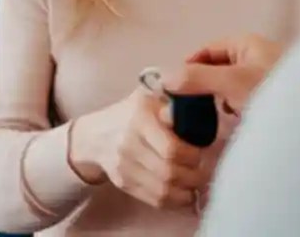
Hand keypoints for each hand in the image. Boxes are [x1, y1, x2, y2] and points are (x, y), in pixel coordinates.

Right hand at [70, 88, 212, 209]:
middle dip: (194, 176)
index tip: (202, 152)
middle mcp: (129, 144)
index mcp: (140, 118)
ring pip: (163, 190)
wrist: (94, 136)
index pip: (171, 148)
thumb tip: (198, 104)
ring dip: (187, 191)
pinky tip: (184, 194)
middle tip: (205, 172)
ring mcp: (124, 167)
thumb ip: (172, 101)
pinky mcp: (124, 184)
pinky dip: (174, 201)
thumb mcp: (148, 98)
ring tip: (197, 184)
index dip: (192, 155)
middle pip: (169, 172)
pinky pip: (154, 199)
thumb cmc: (130, 113)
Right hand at [163, 34, 284, 115]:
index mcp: (247, 43)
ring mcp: (267, 78)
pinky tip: (236, 122)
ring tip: (214, 115)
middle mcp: (257, 56)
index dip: (188, 66)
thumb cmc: (277, 91)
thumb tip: (165, 77)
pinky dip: (236, 109)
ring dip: (219, 100)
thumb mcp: (231, 82)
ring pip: (231, 86)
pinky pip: (245, 100)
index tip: (173, 87)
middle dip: (203, 86)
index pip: (207, 49)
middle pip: (218, 68)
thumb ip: (196, 78)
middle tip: (189, 106)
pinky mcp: (274, 98)